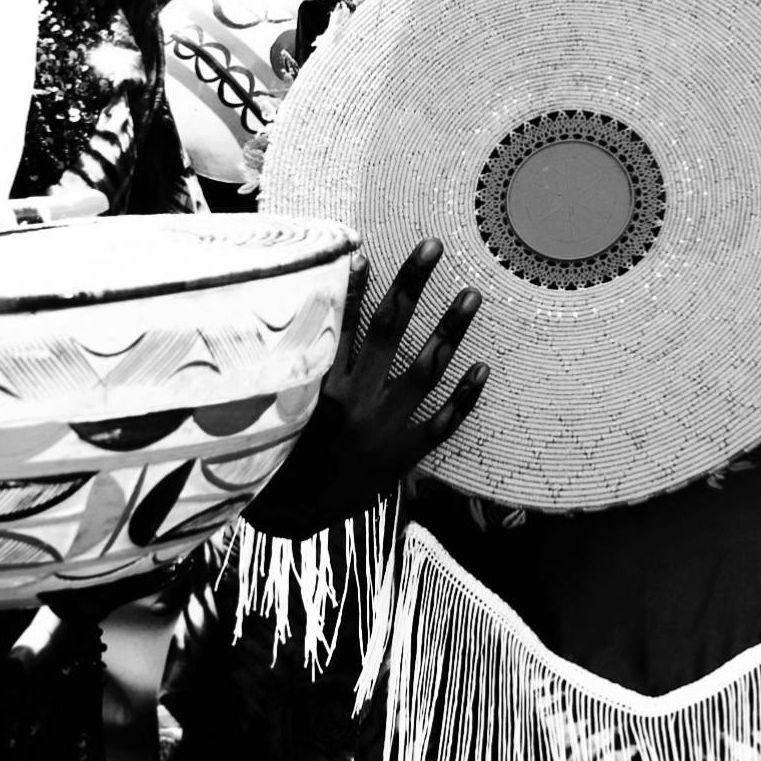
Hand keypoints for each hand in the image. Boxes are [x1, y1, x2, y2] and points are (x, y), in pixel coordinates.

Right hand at [246, 240, 485, 538]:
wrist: (295, 514)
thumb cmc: (280, 454)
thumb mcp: (277, 406)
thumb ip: (294, 365)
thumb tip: (302, 312)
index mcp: (320, 386)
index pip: (338, 324)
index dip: (352, 287)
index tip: (364, 250)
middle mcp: (355, 400)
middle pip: (388, 330)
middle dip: (411, 285)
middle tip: (433, 246)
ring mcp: (384, 427)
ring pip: (424, 370)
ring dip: (449, 330)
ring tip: (472, 295)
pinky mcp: (404, 454)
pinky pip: (441, 424)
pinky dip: (464, 397)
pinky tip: (483, 367)